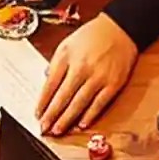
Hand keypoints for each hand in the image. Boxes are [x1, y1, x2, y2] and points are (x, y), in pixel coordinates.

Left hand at [36, 14, 136, 134]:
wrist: (120, 29)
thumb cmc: (93, 35)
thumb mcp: (67, 44)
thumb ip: (55, 63)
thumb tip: (47, 80)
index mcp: (67, 58)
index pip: (50, 85)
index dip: (42, 102)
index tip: (37, 114)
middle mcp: (82, 68)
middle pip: (63, 97)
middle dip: (52, 115)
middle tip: (44, 128)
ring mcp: (98, 77)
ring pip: (79, 103)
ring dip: (67, 119)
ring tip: (58, 130)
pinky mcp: (113, 83)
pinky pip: (100, 103)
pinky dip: (90, 115)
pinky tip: (82, 124)